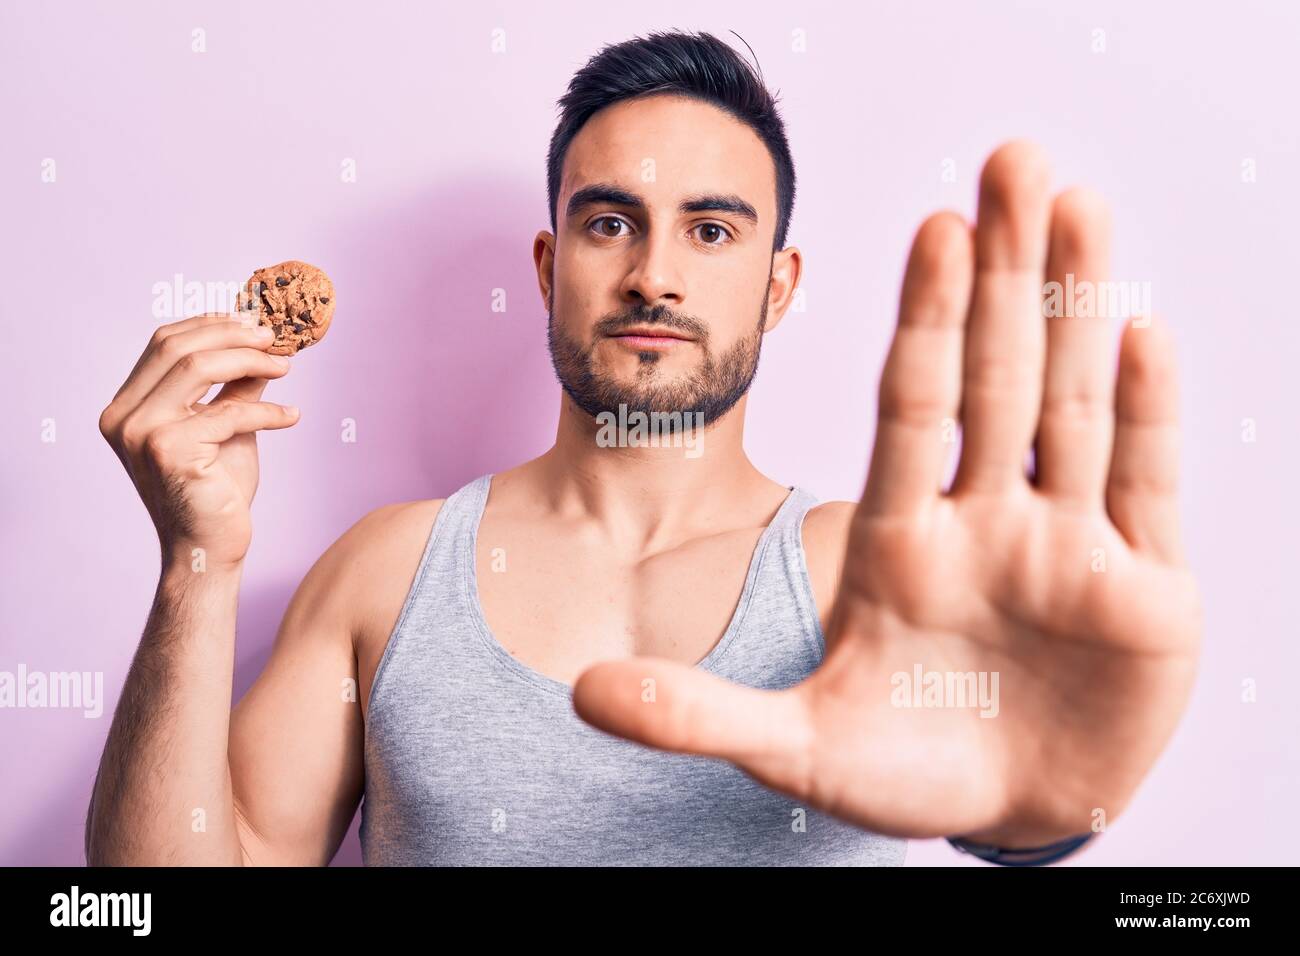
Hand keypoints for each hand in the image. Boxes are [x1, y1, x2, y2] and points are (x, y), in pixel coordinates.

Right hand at [99, 312, 299, 569]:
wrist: (210, 546)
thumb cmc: (215, 489)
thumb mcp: (225, 424)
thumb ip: (233, 385)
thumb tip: (262, 341)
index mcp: (125, 405)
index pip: (163, 342)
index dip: (210, 324)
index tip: (253, 321)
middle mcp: (122, 416)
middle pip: (178, 346)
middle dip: (233, 335)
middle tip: (275, 339)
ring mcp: (140, 432)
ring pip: (199, 366)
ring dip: (251, 361)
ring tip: (286, 368)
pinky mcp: (169, 450)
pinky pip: (228, 412)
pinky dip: (267, 411)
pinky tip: (292, 415)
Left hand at [571, 141, 1202, 847]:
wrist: (1011, 816)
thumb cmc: (905, 773)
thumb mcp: (797, 750)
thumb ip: (700, 716)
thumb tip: (583, 691)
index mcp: (901, 543)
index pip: (912, 408)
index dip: (925, 320)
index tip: (930, 226)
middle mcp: (983, 522)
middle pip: (995, 376)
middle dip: (1005, 274)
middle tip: (1014, 161)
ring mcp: (1067, 547)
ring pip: (1074, 405)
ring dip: (1080, 308)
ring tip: (1080, 204)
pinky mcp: (1145, 587)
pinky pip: (1145, 482)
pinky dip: (1149, 411)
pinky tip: (1144, 329)